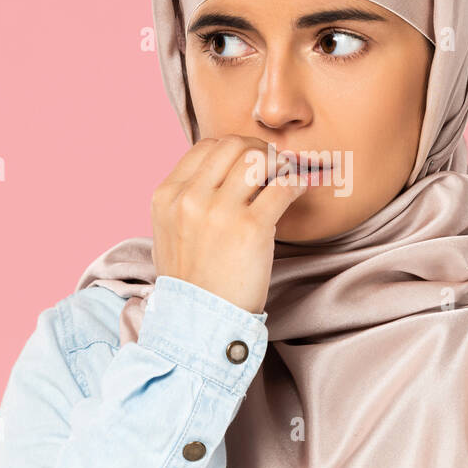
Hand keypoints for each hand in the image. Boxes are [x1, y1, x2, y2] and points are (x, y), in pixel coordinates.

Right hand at [150, 135, 308, 314]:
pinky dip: (296, 183)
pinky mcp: (251, 228)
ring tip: (286, 177)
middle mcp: (190, 198)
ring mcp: (220, 211)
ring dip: (279, 163)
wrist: (199, 322)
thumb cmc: (192, 280)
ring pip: (258, 159)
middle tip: (273, 164)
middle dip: (258, 149)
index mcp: (167, 196)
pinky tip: (299, 190)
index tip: (249, 160)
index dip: (233, 148)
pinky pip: (283, 187)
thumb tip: (226, 172)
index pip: (205, 146)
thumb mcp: (171, 231)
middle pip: (233, 145)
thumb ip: (188, 198)